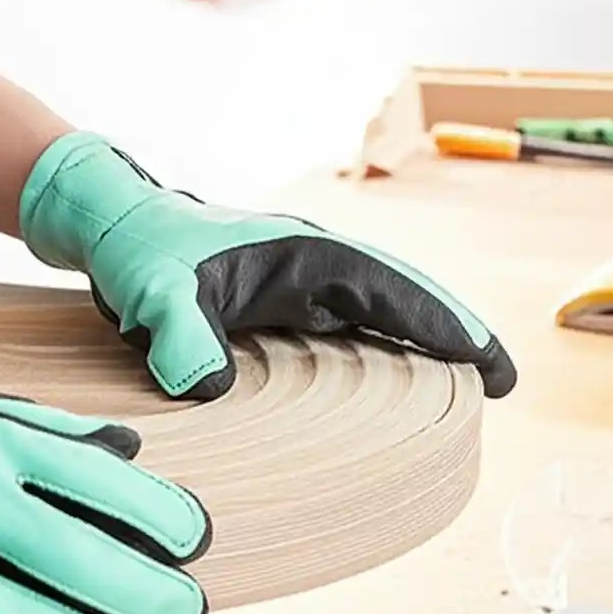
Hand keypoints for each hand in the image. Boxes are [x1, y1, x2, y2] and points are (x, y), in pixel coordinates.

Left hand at [19, 132, 515, 400]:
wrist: (111, 226)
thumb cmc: (140, 250)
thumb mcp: (156, 292)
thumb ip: (182, 335)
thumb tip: (208, 387)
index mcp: (303, 255)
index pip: (392, 289)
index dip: (444, 324)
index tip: (491, 361)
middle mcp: (310, 266)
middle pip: (399, 299)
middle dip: (450, 334)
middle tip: (501, 382)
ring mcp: (295, 283)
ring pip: (374, 314)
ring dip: (417, 344)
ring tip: (463, 386)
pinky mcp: (274, 303)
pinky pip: (340, 328)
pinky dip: (373, 350)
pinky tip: (384, 382)